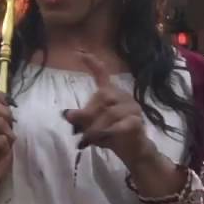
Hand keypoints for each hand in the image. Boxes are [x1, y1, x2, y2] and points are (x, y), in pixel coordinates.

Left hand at [63, 52, 158, 168]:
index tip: (79, 53)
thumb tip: (67, 114)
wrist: (132, 150)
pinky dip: (107, 132)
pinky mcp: (136, 122)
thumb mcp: (90, 126)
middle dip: (89, 114)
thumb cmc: (110, 134)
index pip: (102, 74)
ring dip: (95, 128)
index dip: (92, 63)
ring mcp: (132, 108)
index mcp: (111, 94)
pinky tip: (101, 139)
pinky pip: (120, 125)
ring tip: (88, 140)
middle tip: (81, 131)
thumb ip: (80, 118)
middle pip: (103, 96)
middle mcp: (123, 97)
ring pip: (110, 112)